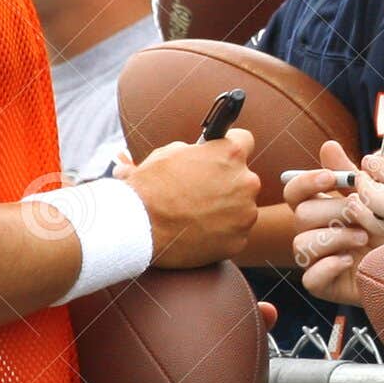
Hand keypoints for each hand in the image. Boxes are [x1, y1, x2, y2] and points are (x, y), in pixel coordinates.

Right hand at [123, 129, 260, 266]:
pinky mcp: (238, 241)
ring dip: (225, 210)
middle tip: (200, 193)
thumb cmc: (149, 188)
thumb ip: (195, 152)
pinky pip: (234, 233)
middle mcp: (245, 182)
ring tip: (195, 216)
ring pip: (240, 208)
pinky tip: (197, 232)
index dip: (230, 149)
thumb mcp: (168, 153)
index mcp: (230, 154)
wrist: (138, 228)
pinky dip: (220, 233)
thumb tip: (198, 155)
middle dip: (226, 184)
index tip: (221, 158)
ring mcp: (245, 214)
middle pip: (243, 179)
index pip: (245, 142)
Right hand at [287, 143, 370, 304]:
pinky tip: (352, 260)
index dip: (305, 182)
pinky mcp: (334, 286)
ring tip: (364, 237)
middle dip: (331, 210)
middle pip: (300, 215)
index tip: (331, 179)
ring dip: (331, 238)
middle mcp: (324, 231)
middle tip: (361, 211)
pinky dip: (327, 268)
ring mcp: (327, 259)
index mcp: (331, 206)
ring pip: (300, 245)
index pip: (296, 192)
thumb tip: (328, 146)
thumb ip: (357, 173)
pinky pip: (310, 280)